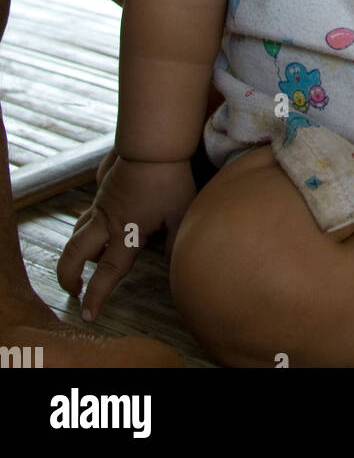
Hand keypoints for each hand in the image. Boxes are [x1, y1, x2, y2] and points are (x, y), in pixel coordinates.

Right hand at [57, 156, 196, 320]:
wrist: (153, 146)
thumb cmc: (169, 180)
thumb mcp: (180, 213)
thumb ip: (177, 241)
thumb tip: (176, 266)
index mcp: (125, 233)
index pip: (107, 272)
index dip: (96, 295)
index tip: (87, 313)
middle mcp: (107, 222)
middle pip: (74, 254)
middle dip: (67, 276)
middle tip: (73, 291)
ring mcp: (101, 206)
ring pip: (75, 235)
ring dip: (73, 254)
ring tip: (80, 268)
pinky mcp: (101, 193)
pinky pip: (85, 216)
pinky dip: (83, 231)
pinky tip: (96, 234)